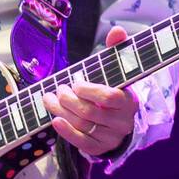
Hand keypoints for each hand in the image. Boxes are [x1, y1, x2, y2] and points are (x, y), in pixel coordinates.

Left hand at [43, 26, 139, 157]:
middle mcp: (123, 122)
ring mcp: (112, 137)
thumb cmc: (113, 89)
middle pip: (91, 112)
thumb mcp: (116, 70)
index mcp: (129, 100)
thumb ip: (116, 50)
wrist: (119, 119)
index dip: (90, 91)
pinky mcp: (100, 148)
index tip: (75, 83)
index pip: (110, 96)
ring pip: (83, 125)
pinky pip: (81, 141)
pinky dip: (66, 131)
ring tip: (49, 99)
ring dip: (61, 111)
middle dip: (69, 100)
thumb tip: (117, 30)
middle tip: (58, 89)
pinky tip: (55, 119)